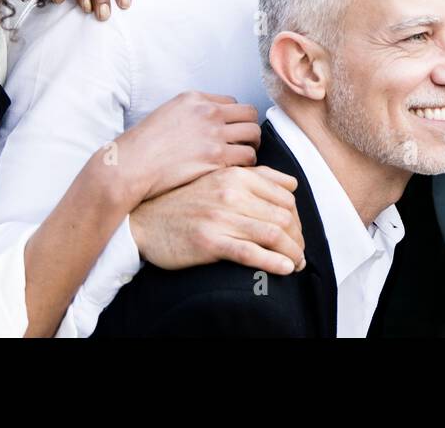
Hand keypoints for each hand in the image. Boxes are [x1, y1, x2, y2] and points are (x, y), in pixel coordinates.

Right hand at [110, 91, 260, 204]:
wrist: (130, 166)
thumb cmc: (142, 146)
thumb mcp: (167, 113)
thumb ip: (191, 113)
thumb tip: (209, 122)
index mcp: (194, 99)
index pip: (232, 102)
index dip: (234, 117)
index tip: (232, 129)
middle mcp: (207, 113)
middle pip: (249, 114)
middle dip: (249, 128)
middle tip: (245, 142)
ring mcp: (213, 134)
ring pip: (253, 135)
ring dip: (251, 146)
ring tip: (244, 156)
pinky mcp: (216, 158)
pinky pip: (247, 157)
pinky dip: (246, 164)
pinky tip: (238, 170)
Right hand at [130, 165, 304, 274]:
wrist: (144, 221)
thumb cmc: (184, 201)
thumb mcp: (219, 178)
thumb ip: (257, 178)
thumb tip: (293, 185)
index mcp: (236, 176)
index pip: (284, 197)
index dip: (298, 217)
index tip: (298, 232)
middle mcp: (230, 193)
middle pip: (282, 216)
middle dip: (298, 237)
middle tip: (300, 251)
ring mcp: (220, 217)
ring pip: (272, 233)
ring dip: (292, 252)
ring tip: (296, 263)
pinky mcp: (209, 242)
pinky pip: (250, 253)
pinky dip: (273, 262)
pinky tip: (285, 268)